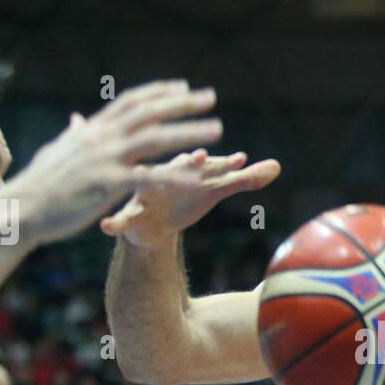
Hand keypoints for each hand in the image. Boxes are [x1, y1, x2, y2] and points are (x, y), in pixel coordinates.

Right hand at [0, 80, 224, 247]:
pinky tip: (198, 176)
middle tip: (210, 97)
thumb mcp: (57, 152)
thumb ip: (72, 135)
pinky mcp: (106, 184)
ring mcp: (104, 159)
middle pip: (149, 113)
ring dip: (188, 132)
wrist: (20, 208)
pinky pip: (148, 178)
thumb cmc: (38, 185)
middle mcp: (100, 138)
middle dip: (182, 104)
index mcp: (91, 130)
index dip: (158, 93)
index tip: (182, 86)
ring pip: (154, 139)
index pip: (130, 102)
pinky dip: (174, 175)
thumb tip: (76, 121)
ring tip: (217, 129)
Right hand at [100, 142, 280, 248]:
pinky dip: (113, 222)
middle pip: (176, 171)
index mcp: (182, 169)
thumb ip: (243, 179)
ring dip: (150, 184)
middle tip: (201, 158)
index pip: (202, 165)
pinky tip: (107, 226)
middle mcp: (162, 177)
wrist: (148, 222)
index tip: (237, 159)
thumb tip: (277, 166)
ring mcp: (144, 195)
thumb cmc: (183, 197)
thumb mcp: (213, 190)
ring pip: (145, 190)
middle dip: (188, 165)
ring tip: (151, 180)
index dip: (220, 162)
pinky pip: (120, 219)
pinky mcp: (129, 215)